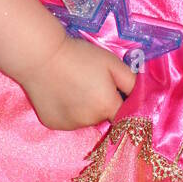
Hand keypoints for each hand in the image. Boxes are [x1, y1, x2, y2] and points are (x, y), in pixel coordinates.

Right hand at [12, 30, 136, 130]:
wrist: (40, 56)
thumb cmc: (79, 56)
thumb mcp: (111, 62)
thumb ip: (131, 82)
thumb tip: (141, 95)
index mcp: (106, 107)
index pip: (125, 115)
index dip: (123, 103)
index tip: (116, 91)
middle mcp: (89, 122)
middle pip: (104, 116)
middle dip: (103, 103)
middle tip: (91, 81)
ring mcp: (70, 125)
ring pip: (85, 119)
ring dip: (85, 108)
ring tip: (73, 85)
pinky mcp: (53, 124)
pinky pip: (68, 120)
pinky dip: (67, 110)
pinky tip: (60, 93)